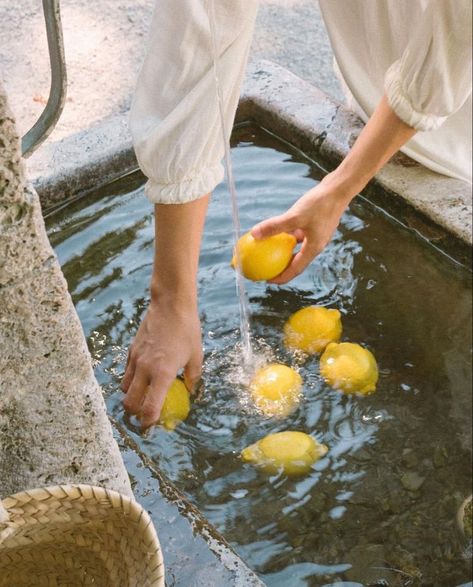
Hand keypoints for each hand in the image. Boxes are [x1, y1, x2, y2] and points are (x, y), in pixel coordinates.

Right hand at [121, 295, 202, 428]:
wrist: (170, 304)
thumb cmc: (187, 329)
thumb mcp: (196, 356)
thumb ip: (192, 377)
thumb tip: (190, 391)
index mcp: (162, 373)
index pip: (149, 407)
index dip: (148, 422)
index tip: (151, 427)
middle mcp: (145, 369)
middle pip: (130, 402)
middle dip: (135, 414)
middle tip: (144, 417)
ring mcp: (136, 359)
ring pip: (125, 388)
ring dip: (131, 397)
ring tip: (142, 398)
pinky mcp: (132, 350)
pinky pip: (126, 372)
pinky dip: (131, 381)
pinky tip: (142, 378)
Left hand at [251, 173, 355, 283]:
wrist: (339, 188)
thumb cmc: (319, 203)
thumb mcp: (294, 216)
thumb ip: (275, 226)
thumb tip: (254, 234)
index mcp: (314, 248)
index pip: (295, 270)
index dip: (281, 278)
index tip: (267, 280)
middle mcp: (316, 244)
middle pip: (296, 262)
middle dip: (281, 267)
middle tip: (266, 269)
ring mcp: (317, 235)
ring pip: (298, 248)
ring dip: (284, 251)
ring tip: (269, 252)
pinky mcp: (316, 225)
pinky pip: (299, 235)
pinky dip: (288, 236)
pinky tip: (277, 230)